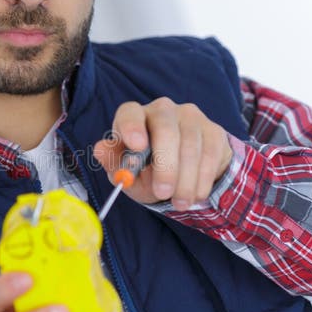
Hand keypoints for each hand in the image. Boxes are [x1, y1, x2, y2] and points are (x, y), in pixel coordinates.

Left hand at [93, 98, 232, 210]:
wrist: (183, 173)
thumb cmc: (147, 169)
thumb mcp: (127, 171)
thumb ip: (113, 161)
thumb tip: (99, 149)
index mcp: (135, 116)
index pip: (130, 112)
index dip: (133, 126)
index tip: (137, 146)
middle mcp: (162, 110)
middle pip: (165, 128)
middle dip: (165, 165)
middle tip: (163, 193)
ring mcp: (190, 117)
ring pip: (190, 145)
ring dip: (185, 180)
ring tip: (179, 202)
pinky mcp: (212, 130)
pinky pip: (210, 154)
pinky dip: (202, 179)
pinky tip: (195, 194)